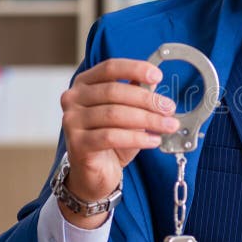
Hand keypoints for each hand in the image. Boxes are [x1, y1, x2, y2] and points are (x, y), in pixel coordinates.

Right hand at [58, 58, 177, 227]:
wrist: (96, 173)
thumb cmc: (111, 139)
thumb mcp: (128, 112)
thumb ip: (137, 94)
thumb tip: (153, 81)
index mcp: (84, 83)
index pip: (109, 68)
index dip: (135, 68)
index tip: (157, 75)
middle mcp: (73, 99)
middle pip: (114, 92)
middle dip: (147, 100)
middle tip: (169, 108)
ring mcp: (72, 121)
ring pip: (115, 114)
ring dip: (147, 120)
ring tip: (168, 126)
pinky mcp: (77, 144)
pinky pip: (111, 137)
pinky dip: (137, 138)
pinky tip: (154, 141)